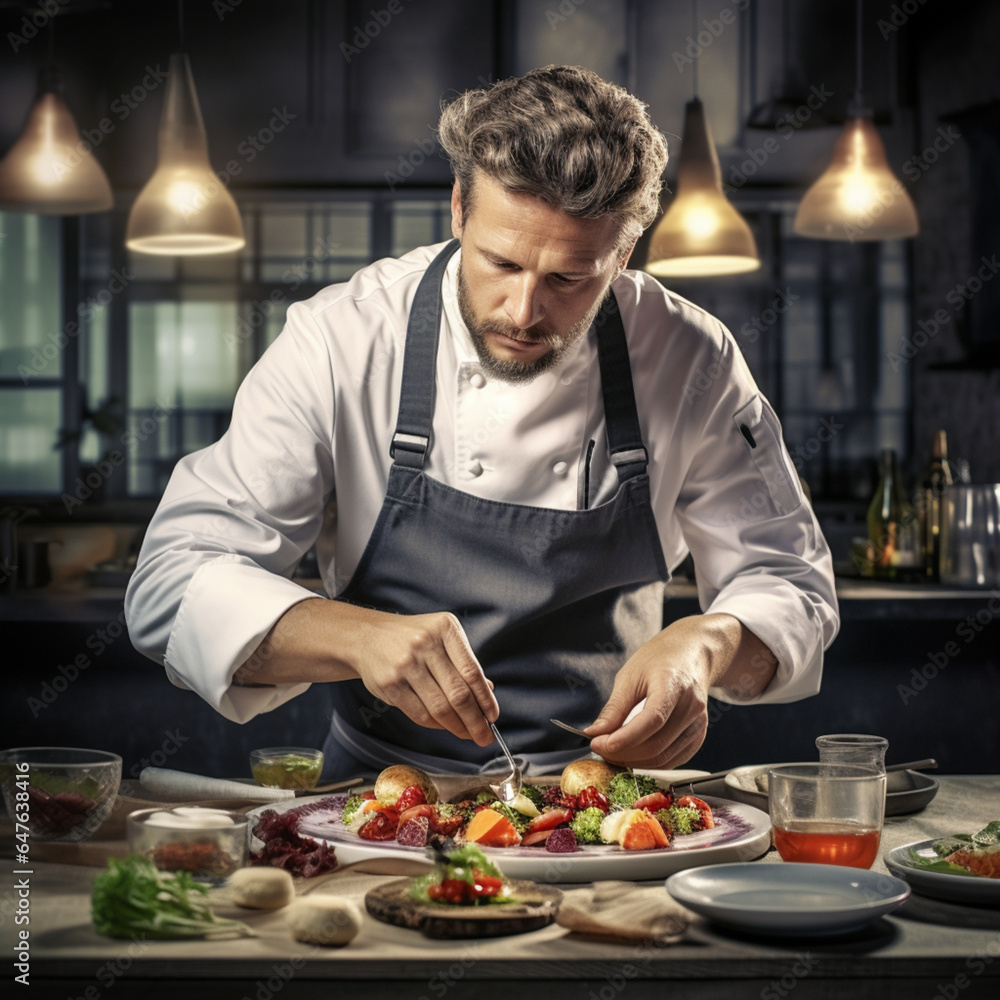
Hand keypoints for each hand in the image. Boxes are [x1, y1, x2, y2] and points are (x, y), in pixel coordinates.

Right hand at [352, 610, 498, 745]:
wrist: (368, 636)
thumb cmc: (413, 638)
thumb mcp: (441, 637)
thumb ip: (463, 661)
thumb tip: (488, 691)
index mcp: (445, 628)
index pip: (472, 671)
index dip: (485, 699)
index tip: (493, 717)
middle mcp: (425, 644)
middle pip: (458, 693)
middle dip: (476, 721)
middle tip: (484, 736)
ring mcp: (405, 664)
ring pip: (440, 708)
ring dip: (458, 727)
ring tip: (467, 735)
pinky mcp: (390, 684)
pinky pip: (420, 714)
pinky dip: (437, 725)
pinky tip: (445, 726)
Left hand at [584, 614, 773, 768]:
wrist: (691, 654)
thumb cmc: (659, 660)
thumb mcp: (630, 675)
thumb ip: (615, 708)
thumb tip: (594, 733)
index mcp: (673, 685)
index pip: (652, 720)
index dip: (625, 738)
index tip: (598, 743)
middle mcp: (691, 706)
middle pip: (656, 744)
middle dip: (622, 752)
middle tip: (598, 747)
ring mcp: (698, 724)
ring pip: (663, 758)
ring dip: (633, 761)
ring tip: (612, 751)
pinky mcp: (698, 736)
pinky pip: (673, 760)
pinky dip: (649, 763)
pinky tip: (632, 754)